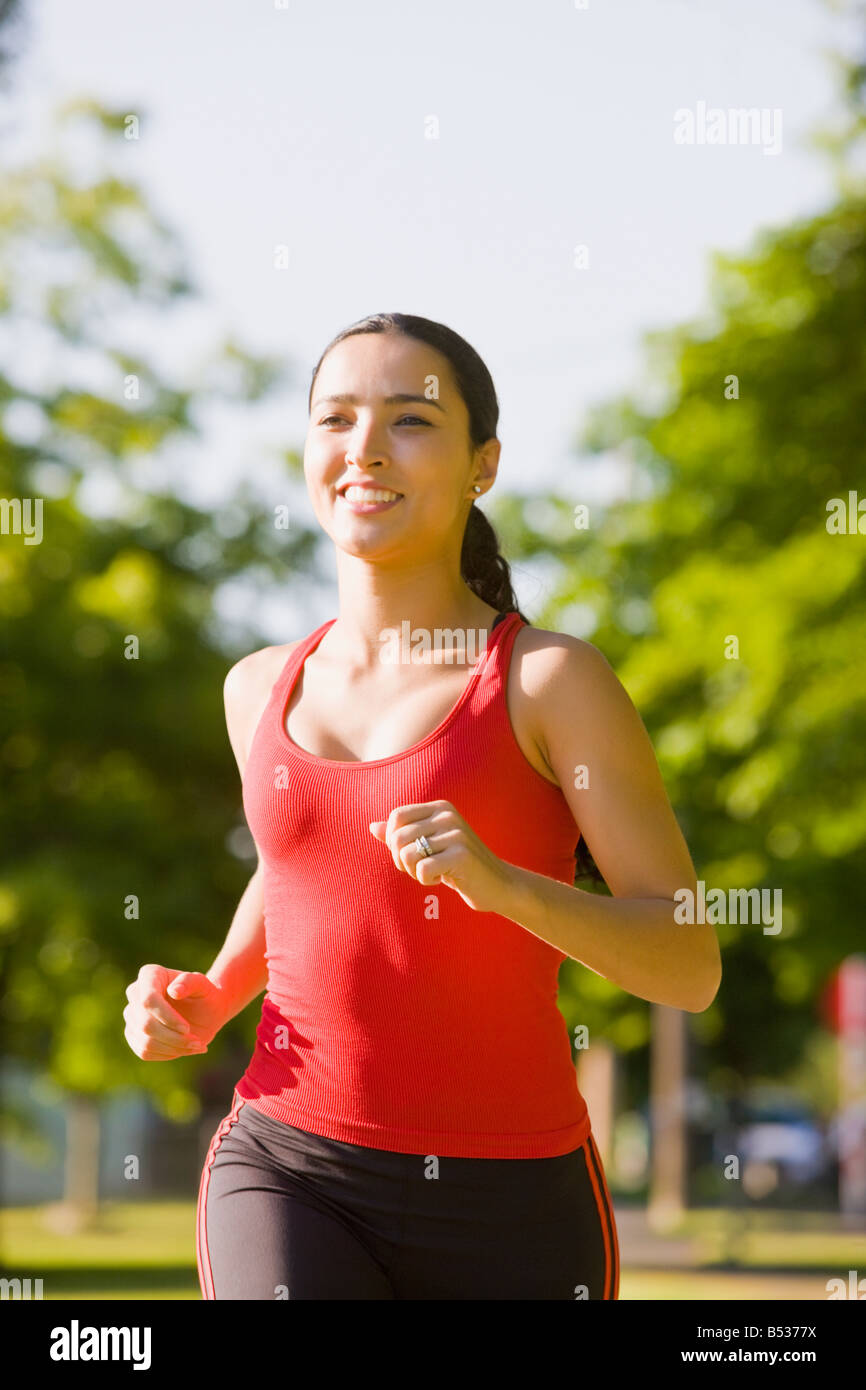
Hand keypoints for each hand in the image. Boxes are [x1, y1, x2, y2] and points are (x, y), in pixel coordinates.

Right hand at [123, 964, 225, 1060]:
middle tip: (196, 1041)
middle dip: (173, 1037)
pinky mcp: (134, 1034)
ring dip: (174, 1048)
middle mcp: (135, 993)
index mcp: (150, 975)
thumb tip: (174, 991)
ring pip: (145, 1041)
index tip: (186, 1028)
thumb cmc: (204, 993)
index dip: (166, 1018)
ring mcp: (132, 1015)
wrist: (205, 1010)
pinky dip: (168, 1054)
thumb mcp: (203, 985)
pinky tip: (185, 1049)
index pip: (148, 1000)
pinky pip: (145, 1052)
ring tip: (196, 1045)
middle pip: (145, 1024)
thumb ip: (190, 982)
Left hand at [368, 799, 510, 913]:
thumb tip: (371, 826)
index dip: (393, 840)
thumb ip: (402, 835)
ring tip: (431, 873)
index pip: (396, 816)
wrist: (498, 884)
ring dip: (413, 871)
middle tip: (420, 869)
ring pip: (406, 854)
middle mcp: (448, 815)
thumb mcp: (428, 846)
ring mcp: (456, 833)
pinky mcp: (462, 855)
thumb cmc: (458, 865)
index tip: (409, 855)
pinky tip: (443, 879)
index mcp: (440, 808)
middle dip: (401, 860)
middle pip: (398, 837)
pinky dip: (426, 880)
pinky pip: (422, 869)